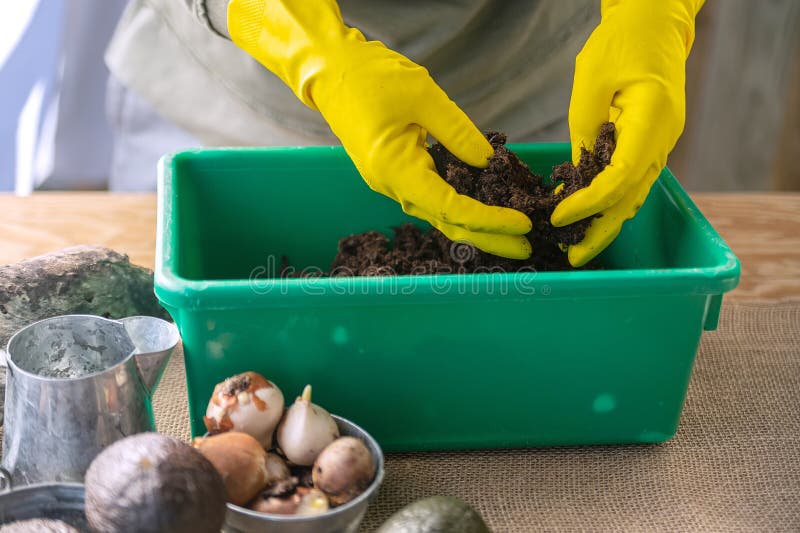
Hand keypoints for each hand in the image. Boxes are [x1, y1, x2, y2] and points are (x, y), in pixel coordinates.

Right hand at [228, 0, 531, 258]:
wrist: (329, 70)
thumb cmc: (370, 76)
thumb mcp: (423, 95)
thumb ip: (458, 132)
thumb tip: (489, 161)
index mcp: (396, 170)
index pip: (451, 208)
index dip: (490, 220)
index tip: (522, 223)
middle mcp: (391, 185)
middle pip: (446, 222)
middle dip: (488, 237)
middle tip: (526, 248)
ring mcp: (389, 181)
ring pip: (438, 213)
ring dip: (475, 225)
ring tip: (512, 233)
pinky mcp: (393, 172)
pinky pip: (430, 196)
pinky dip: (459, 206)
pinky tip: (483, 206)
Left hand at [552, 0, 703, 266]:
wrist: (654, 23)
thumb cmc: (621, 43)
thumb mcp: (591, 83)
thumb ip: (584, 133)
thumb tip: (573, 178)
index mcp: (653, 120)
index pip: (622, 177)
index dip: (589, 203)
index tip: (558, 216)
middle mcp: (663, 138)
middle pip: (632, 196)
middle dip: (601, 230)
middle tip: (571, 258)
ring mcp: (661, 142)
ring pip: (633, 193)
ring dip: (605, 221)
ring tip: (575, 246)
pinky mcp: (650, 142)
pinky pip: (629, 179)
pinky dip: (608, 200)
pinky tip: (584, 215)